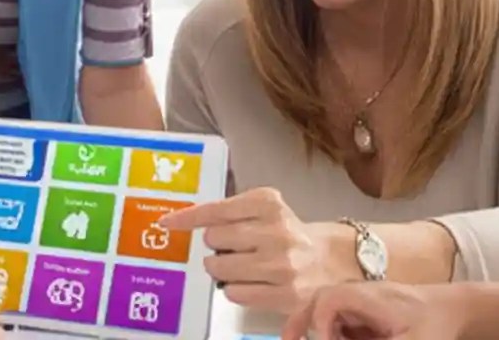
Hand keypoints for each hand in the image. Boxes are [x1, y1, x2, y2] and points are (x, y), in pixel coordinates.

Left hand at [159, 187, 356, 312]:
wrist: (330, 260)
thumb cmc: (288, 233)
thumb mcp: (265, 208)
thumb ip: (230, 210)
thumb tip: (182, 220)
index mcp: (269, 203)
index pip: (217, 210)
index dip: (188, 217)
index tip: (168, 222)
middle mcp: (277, 231)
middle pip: (214, 240)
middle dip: (215, 245)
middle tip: (231, 247)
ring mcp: (281, 265)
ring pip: (221, 268)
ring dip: (221, 268)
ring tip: (238, 265)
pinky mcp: (285, 295)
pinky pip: (235, 293)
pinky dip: (235, 288)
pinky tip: (250, 282)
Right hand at [282, 282, 464, 339]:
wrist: (453, 309)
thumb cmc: (434, 323)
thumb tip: (338, 339)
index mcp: (367, 296)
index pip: (328, 300)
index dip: (321, 324)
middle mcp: (358, 294)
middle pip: (317, 300)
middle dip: (299, 321)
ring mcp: (360, 303)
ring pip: (324, 311)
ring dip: (315, 329)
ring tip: (299, 339)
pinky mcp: (364, 314)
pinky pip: (339, 322)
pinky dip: (331, 333)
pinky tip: (334, 338)